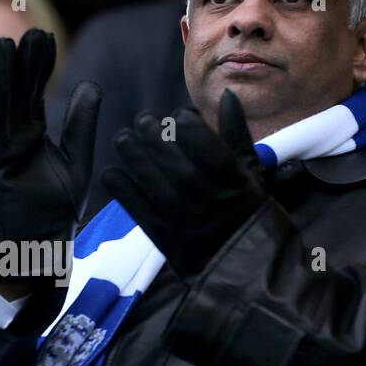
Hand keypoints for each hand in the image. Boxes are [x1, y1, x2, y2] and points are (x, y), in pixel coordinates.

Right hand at [0, 29, 100, 258]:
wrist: (41, 245)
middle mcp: (12, 138)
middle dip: (22, 63)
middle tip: (30, 32)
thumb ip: (81, 125)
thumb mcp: (76, 161)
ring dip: (3, 75)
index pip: (32, 93)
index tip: (43, 36)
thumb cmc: (55, 210)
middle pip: (16, 92)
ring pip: (2, 105)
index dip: (37, 65)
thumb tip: (92, 85)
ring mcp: (1, 150)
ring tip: (6, 44)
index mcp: (30, 135)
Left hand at [102, 89, 266, 282]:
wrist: (243, 269)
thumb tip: (226, 96)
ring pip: (156, 185)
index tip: (180, 115)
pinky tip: (113, 173)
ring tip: (123, 139)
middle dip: (156, 138)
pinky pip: (140, 213)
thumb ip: (236, 136)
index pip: (210, 150)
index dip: (191, 127)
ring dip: (135, 159)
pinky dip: (124, 191)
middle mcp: (209, 202)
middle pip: (177, 165)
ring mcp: (185, 222)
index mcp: (235, 184)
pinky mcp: (166, 239)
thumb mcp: (252, 174)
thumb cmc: (249, 213)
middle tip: (143, 119)